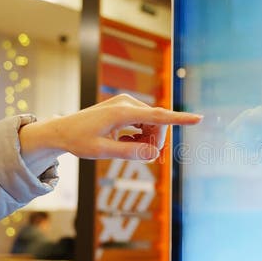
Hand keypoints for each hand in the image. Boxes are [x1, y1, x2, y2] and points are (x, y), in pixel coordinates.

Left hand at [19, 94, 201, 164]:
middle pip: (158, 123)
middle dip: (154, 142)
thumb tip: (155, 154)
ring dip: (147, 139)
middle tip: (141, 157)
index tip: (198, 118)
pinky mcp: (126, 107)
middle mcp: (127, 103)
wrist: (62, 130)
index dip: (180, 119)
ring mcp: (127, 103)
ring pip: (153, 123)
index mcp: (122, 112)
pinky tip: (125, 139)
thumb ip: (130, 152)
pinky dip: (141, 134)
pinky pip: (145, 121)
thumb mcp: (102, 151)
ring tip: (127, 147)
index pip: (158, 116)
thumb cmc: (79, 141)